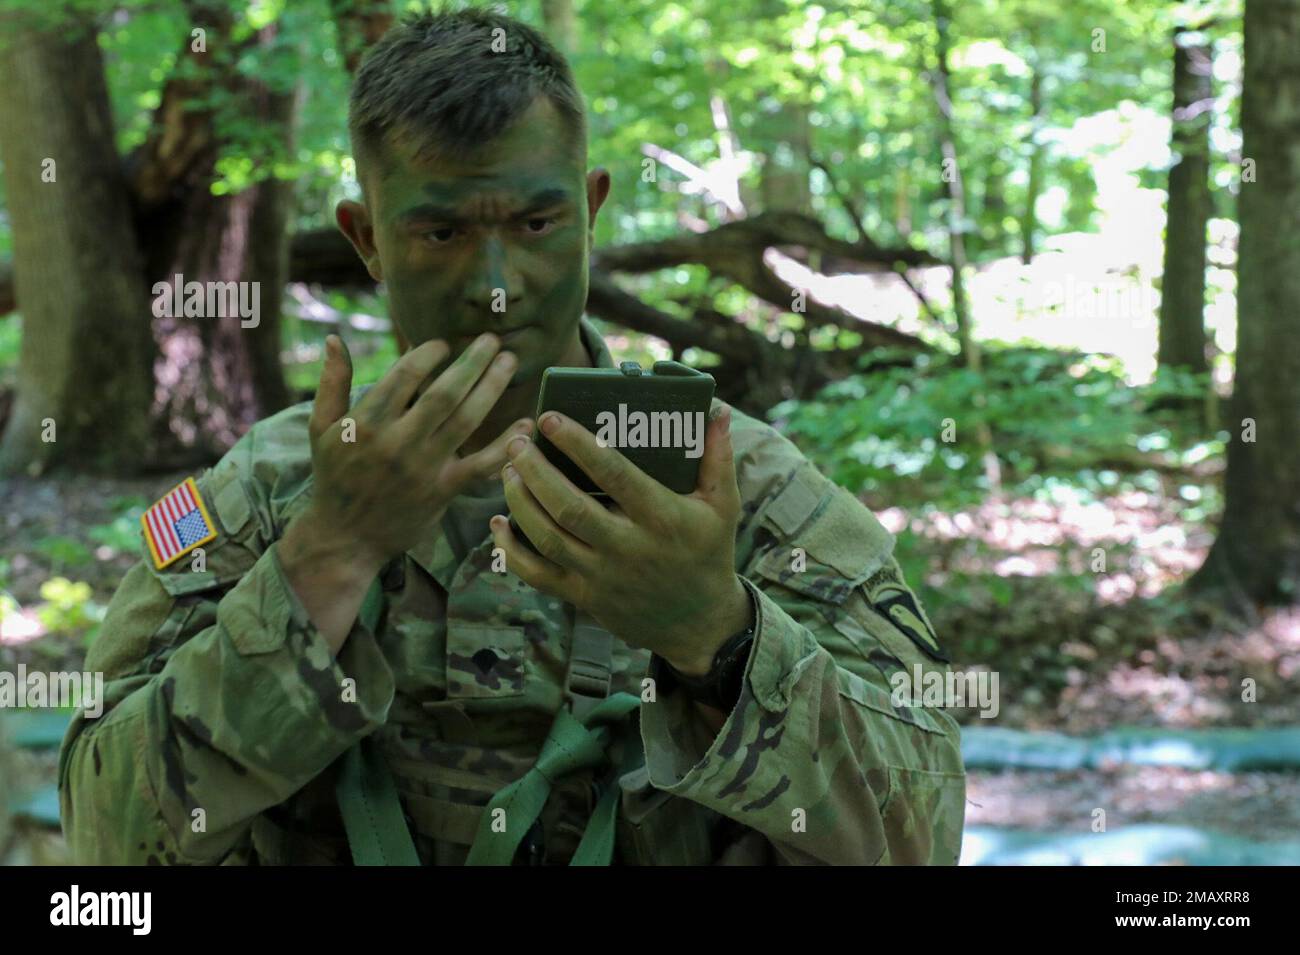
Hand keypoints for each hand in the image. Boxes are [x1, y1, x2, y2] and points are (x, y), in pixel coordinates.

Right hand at [294, 331, 532, 573]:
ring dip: (491, 388)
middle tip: (491, 339)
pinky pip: (481, 465)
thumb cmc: (334, 477)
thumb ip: (332, 383)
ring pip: (465, 421)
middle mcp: (396, 443)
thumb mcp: (320, 429)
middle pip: (443, 394)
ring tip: (509, 362)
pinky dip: (505, 444)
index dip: (427, 354)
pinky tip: (525, 423)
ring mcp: (423, 468)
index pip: (403, 376)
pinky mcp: (443, 491)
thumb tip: (335, 339)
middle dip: (472, 363)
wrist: (345, 538)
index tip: (444, 343)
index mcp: (365, 423)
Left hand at [489, 403, 751, 675]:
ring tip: (508, 471)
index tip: (550, 418)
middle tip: (517, 442)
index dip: (578, 445)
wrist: (699, 623)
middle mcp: (628, 547)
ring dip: (520, 503)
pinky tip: (498, 522)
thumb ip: (718, 456)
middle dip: (535, 472)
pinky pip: (538, 575)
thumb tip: (717, 409)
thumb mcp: (723, 506)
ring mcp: (602, 576)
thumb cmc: (708, 552)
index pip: (613, 475)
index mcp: (661, 518)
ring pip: (548, 538)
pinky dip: (511, 551)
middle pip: (569, 507)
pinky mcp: (584, 597)